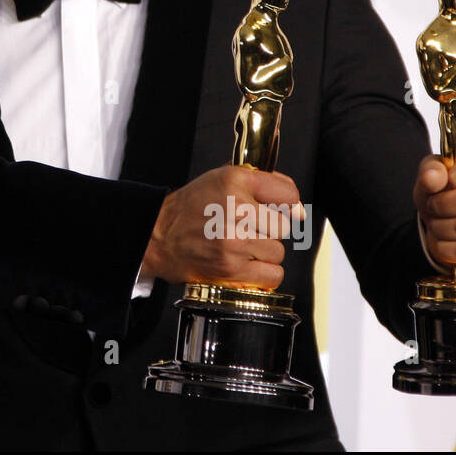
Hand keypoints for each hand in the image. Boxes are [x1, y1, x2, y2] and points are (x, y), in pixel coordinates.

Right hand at [140, 165, 302, 289]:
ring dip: (262, 252)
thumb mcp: (222, 179)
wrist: (158, 236)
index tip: (275, 209)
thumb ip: (264, 185)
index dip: (285, 204)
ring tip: (239, 245)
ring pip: (277, 252)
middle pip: (283, 227)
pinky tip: (243, 263)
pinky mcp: (231, 268)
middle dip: (268, 229)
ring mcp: (234, 241)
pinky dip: (261, 273)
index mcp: (234, 181)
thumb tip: (298, 209)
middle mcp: (235, 209)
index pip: (289, 195)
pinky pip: (272, 275)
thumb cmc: (191, 208)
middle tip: (245, 228)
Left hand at [413, 150, 455, 275]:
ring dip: (440, 226)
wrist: (454, 219)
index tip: (444, 182)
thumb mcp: (435, 172)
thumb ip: (431, 169)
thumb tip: (432, 178)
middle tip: (432, 206)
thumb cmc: (448, 189)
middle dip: (441, 204)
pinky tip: (441, 239)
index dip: (455, 175)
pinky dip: (446, 247)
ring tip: (435, 222)